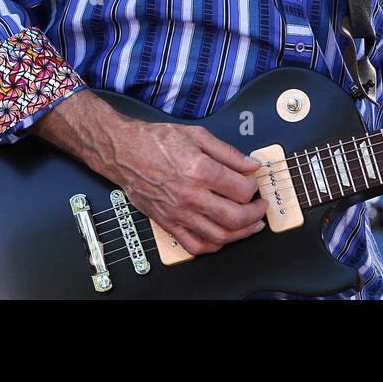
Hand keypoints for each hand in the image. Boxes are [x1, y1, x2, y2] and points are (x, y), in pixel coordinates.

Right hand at [97, 118, 268, 255]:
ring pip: (219, 236)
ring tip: (250, 224)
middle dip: (255, 214)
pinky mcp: (167, 223)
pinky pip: (195, 245)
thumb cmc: (155, 141)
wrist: (123, 151)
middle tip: (260, 206)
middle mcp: (189, 195)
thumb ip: (228, 153)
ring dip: (242, 233)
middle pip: (235, 217)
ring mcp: (178, 213)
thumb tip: (251, 164)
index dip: (253, 186)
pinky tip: (222, 237)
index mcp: (199, 170)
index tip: (253, 181)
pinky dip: (214, 245)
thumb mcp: (197, 136)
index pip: (240, 189)